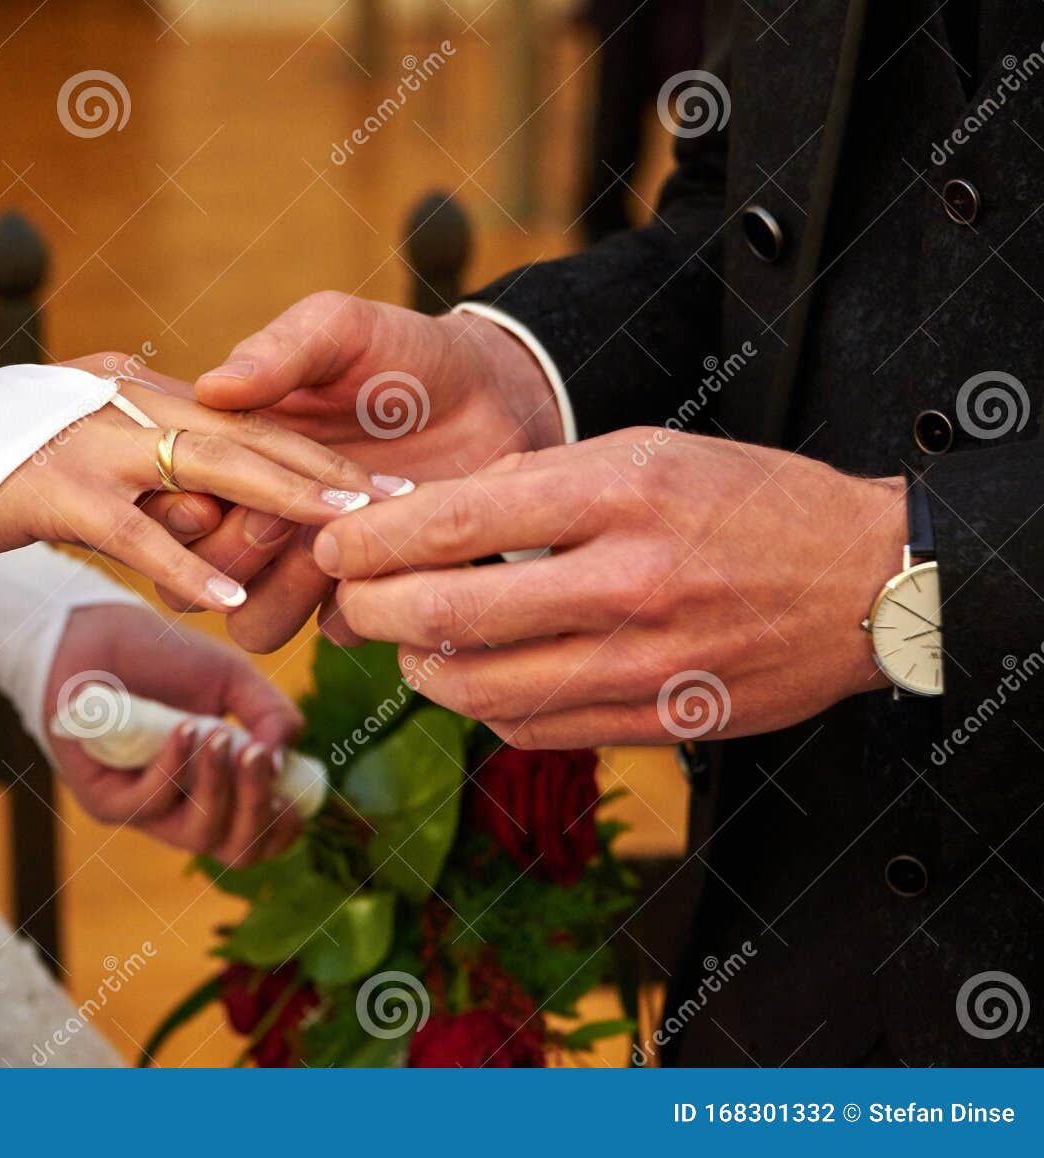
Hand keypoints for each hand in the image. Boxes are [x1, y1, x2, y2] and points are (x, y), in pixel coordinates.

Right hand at [0, 358, 382, 613]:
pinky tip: (233, 593)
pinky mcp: (55, 488)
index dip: (310, 450)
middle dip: (325, 471)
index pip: (242, 418)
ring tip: (347, 536)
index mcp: (135, 388)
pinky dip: (186, 562)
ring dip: (283, 503)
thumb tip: (194, 513)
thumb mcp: (76, 450)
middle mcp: (123, 400)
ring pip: (208, 469)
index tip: (371, 480)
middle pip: (247, 434)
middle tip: (394, 503)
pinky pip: (135, 530)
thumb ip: (140, 471)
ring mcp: (92, 441)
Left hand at [44, 603, 302, 864]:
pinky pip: (148, 804)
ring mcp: (143, 811)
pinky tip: (185, 729)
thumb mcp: (233, 680)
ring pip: (195, 834)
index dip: (281, 832)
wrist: (99, 632)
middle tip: (261, 758)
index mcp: (218, 790)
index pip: (255, 840)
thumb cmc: (166, 658)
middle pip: (234, 849)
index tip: (294, 799)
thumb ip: (271, 715)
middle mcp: (182, 810)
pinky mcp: (104, 801)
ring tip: (222, 736)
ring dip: (218, 787)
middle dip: (257, 808)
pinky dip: (174, 768)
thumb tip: (284, 763)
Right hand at [174, 294, 565, 649]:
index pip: (167, 511)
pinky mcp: (364, 596)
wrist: (497, 393)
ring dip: (283, 591)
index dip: (182, 511)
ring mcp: (308, 568)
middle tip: (285, 517)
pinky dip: (354, 603)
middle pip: (193, 583)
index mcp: (228, 462)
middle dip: (236, 551)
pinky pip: (334, 632)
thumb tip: (213, 384)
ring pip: (255, 625)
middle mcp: (257, 523)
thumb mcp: (340, 332)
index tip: (216, 491)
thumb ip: (282, 350)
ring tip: (334, 540)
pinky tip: (389, 554)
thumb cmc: (404, 356)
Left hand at [311, 429, 905, 747]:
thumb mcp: (650, 451)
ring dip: (418, 668)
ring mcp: (643, 665)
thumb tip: (434, 514)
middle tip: (349, 600)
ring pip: (479, 688)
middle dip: (371, 610)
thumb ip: (540, 481)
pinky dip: (480, 706)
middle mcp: (628, 584)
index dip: (370, 539)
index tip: (333, 543)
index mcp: (621, 495)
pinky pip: (533, 729)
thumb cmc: (751, 503)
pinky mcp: (656, 722)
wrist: (866, 583)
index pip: (454, 522)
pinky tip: (470, 678)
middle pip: (448, 615)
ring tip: (404, 642)